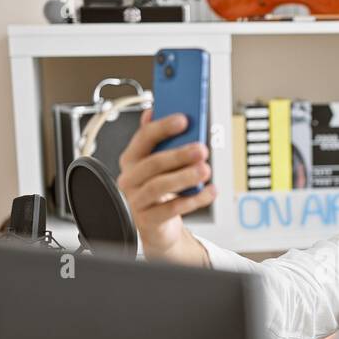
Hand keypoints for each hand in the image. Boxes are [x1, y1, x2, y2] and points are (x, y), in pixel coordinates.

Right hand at [115, 109, 217, 264]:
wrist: (156, 226)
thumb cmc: (159, 190)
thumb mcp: (159, 164)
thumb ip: (159, 140)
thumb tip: (156, 111)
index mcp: (132, 159)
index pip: (144, 138)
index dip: (163, 127)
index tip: (183, 120)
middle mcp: (130, 178)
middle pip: (153, 163)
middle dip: (179, 154)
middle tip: (202, 149)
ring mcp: (136, 200)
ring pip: (159, 186)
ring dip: (185, 177)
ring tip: (205, 170)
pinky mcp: (147, 220)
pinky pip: (171, 209)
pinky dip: (193, 200)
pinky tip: (209, 192)